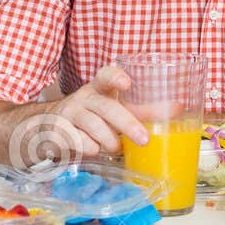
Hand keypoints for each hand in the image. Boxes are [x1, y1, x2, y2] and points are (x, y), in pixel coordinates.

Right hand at [10, 65, 147, 164]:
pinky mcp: (57, 133)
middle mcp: (82, 98)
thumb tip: (177, 108)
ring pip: (92, 127)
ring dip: (109, 140)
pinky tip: (92, 150)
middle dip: (127, 123)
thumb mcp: (113, 110)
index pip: (105, 75)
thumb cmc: (89, 118)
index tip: (126, 83)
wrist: (47, 130)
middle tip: (144, 139)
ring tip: (116, 147)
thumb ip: (142, 111)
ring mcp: (67, 115)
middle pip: (105, 107)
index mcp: (98, 89)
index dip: (116, 77)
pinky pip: (77, 142)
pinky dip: (89, 148)